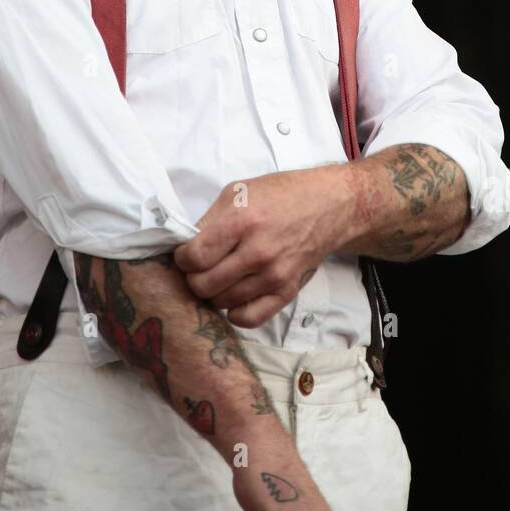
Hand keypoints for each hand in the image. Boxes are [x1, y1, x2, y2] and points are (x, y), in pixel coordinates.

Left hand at [173, 166, 352, 327]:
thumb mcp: (237, 192)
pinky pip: (249, 318)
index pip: (194, 257)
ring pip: (221, 303)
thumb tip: (184, 247)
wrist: (327, 206)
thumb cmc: (280, 194)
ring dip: (214, 292)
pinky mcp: (286, 291)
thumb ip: (209, 220)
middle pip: (203, 285)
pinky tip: (235, 295)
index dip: (182, 258)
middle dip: (194, 277)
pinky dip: (235, 312)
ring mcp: (273, 275)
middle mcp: (257, 252)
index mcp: (241, 221)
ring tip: (220, 275)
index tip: (186, 253)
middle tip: (201, 266)